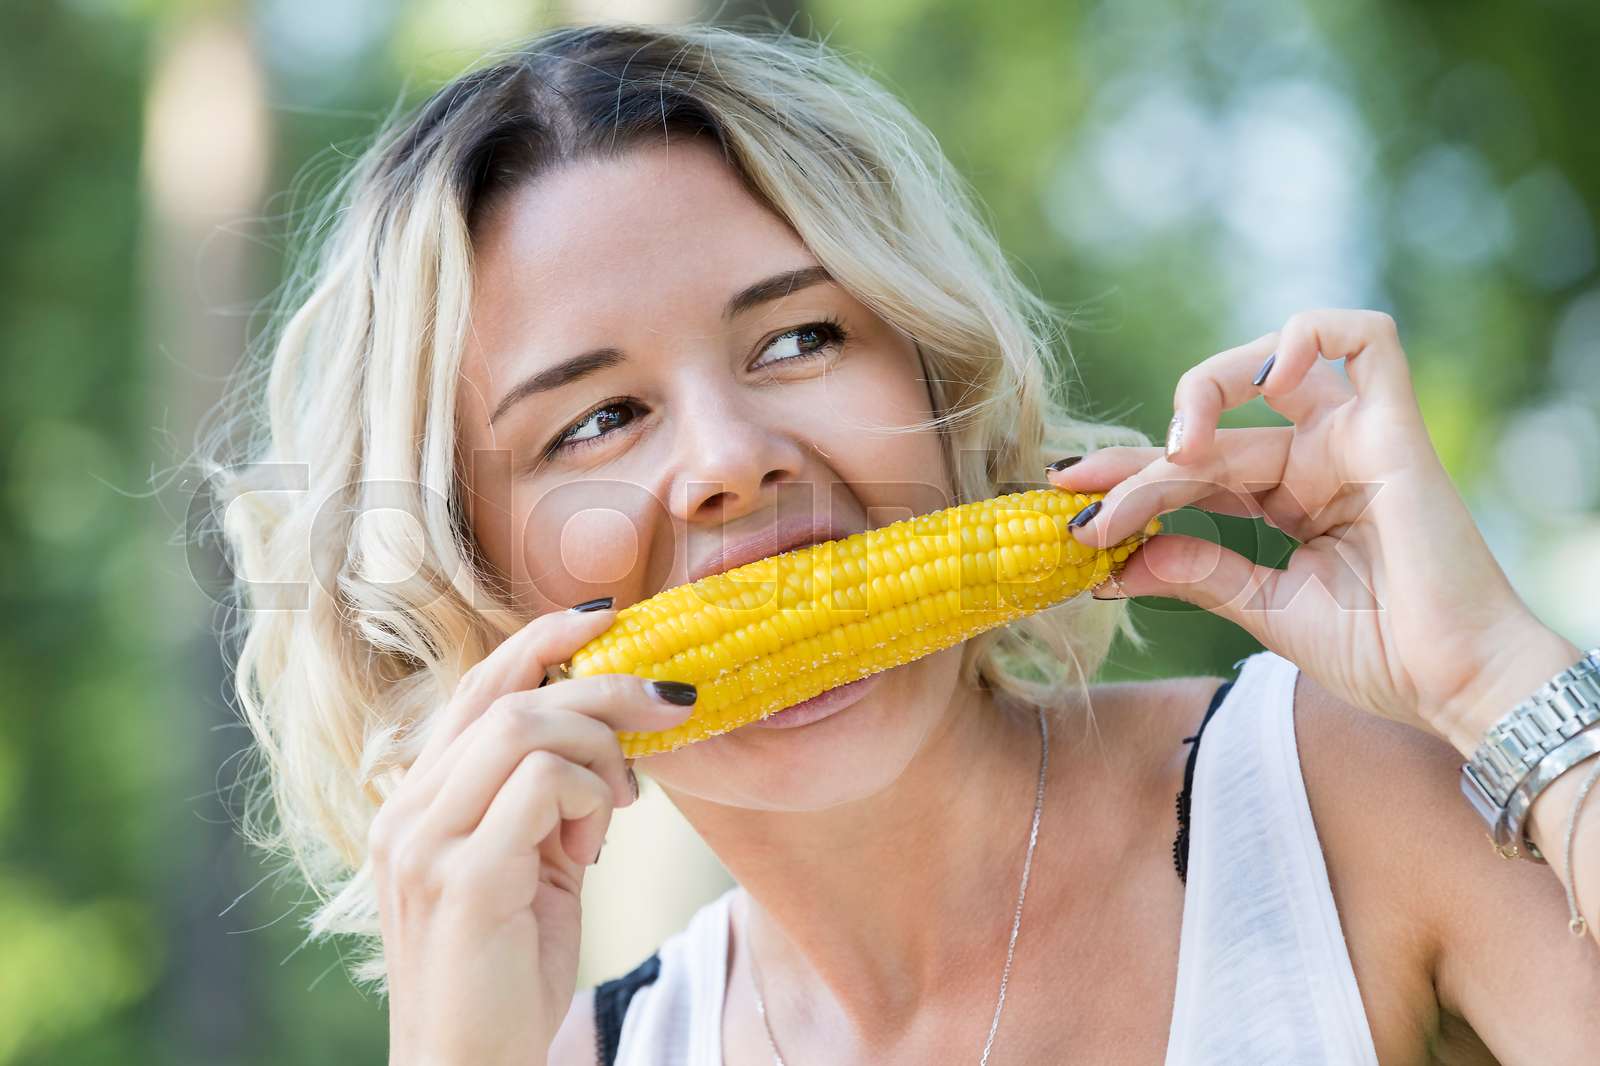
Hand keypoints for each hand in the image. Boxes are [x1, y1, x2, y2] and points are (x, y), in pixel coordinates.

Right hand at [370, 603, 694, 1065]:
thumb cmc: (505, 972)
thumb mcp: (530, 867)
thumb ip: (546, 800)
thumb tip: (603, 738)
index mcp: (419, 800)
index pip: (478, 686)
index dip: (542, 637)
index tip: (609, 619)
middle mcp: (409, 810)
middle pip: (510, 695)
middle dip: (604, 686)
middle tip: (670, 705)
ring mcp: (426, 843)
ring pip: (525, 727)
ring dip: (599, 752)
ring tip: (622, 807)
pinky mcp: (463, 880)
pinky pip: (540, 785)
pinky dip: (587, 798)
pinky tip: (594, 848)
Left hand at [1049, 308, 1578, 745]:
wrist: (1453, 687)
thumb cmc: (1377, 653)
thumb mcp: (1262, 608)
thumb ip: (1195, 571)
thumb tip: (1114, 560)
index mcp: (1291, 498)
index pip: (1194, 472)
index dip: (1129, 482)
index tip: (1069, 510)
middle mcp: (1320, 458)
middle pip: (1211, 434)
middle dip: (1140, 466)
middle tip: (1084, 500)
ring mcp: (1357, 437)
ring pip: (1259, 378)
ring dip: (1200, 397)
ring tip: (1173, 453)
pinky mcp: (1396, 427)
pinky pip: (1365, 339)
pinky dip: (1306, 338)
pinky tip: (1261, 384)